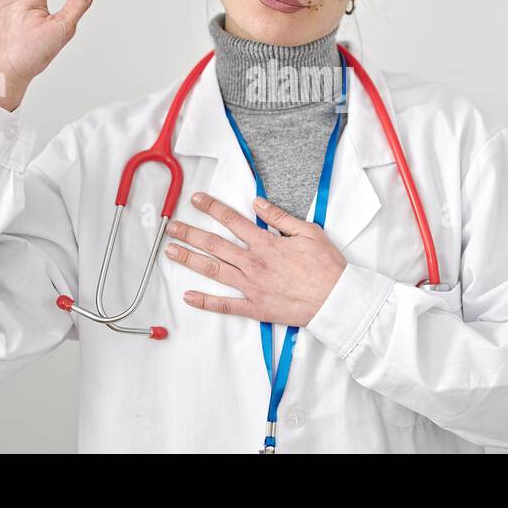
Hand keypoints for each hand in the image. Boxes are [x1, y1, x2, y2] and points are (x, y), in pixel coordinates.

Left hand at [163, 193, 349, 325]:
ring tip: (171, 252)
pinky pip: (226, 305)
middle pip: (215, 245)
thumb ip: (280, 217)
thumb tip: (258, 203)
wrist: (337, 300)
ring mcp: (252, 287)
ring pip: (214, 270)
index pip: (232, 220)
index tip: (196, 200)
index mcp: (266, 244)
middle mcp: (254, 263)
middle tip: (171, 227)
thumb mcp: (308, 232)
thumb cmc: (326, 268)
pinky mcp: (255, 307)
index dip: (212, 208)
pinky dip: (205, 302)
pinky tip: (188, 297)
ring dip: (190, 260)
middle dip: (190, 234)